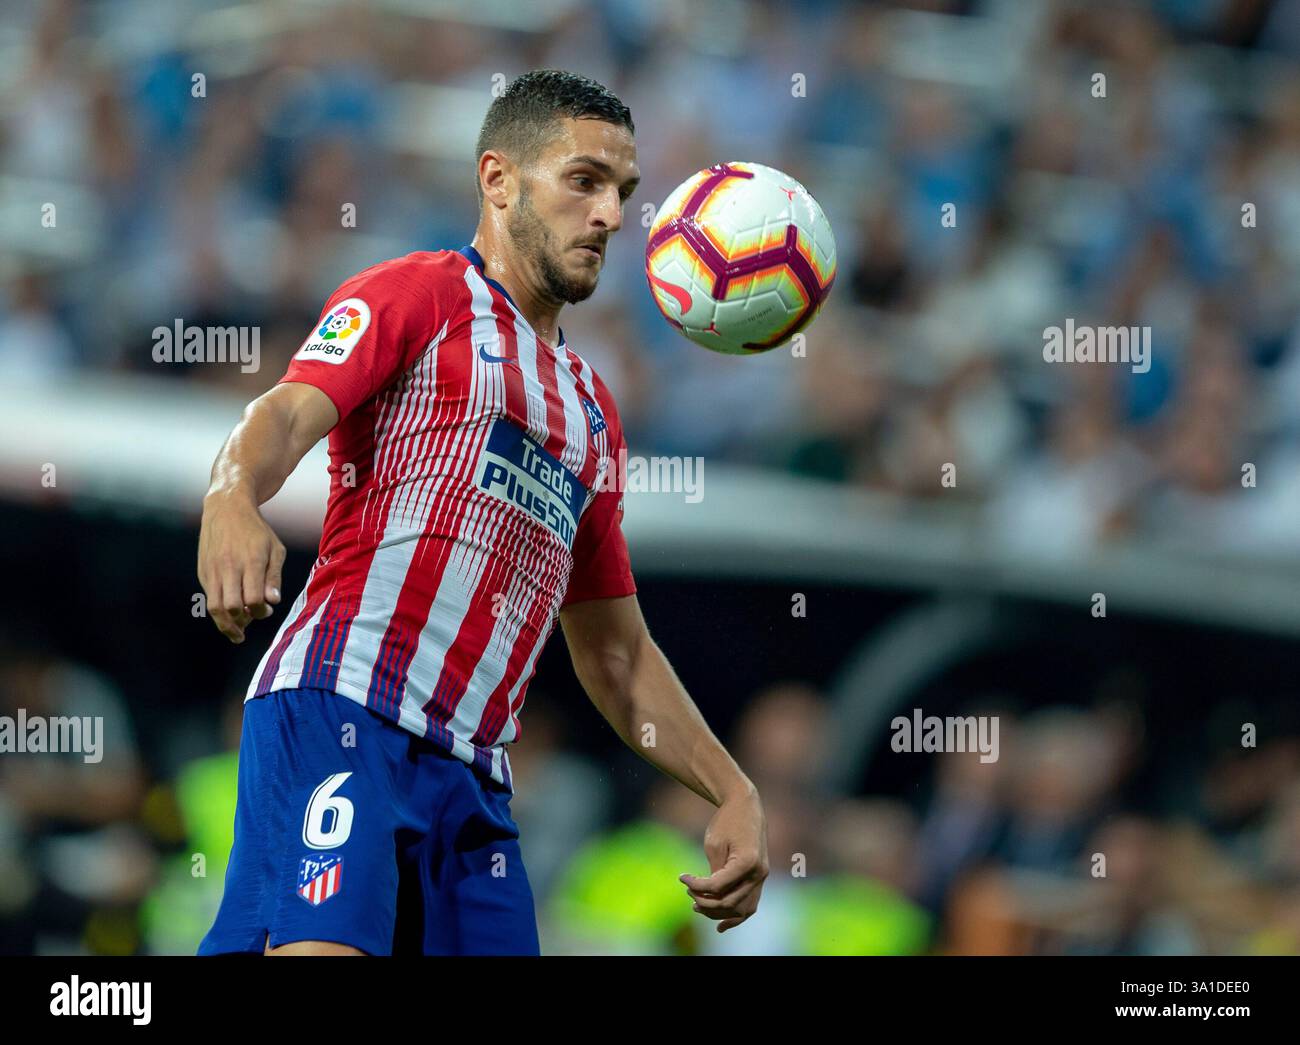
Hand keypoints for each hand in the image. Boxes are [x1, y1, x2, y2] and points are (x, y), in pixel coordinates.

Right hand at [198, 489, 285, 642]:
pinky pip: (209, 598)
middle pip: (232, 607)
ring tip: (237, 632)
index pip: (254, 599)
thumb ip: (273, 577)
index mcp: (251, 561)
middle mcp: (229, 567)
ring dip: (226, 625)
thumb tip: (272, 602)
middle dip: (243, 621)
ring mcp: (213, 570)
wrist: (226, 509)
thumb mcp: (275, 549)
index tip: (266, 610)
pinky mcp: (203, 572)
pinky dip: (218, 612)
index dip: (261, 612)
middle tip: (251, 620)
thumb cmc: (257, 531)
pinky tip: (229, 614)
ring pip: (215, 608)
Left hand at [680, 786, 767, 932]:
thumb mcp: (714, 845)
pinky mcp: (759, 878)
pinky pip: (750, 905)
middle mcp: (759, 873)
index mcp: (748, 862)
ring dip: (719, 913)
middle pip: (729, 901)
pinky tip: (720, 927)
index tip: (682, 877)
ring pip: (741, 909)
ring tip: (698, 908)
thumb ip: (714, 872)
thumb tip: (709, 895)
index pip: (718, 886)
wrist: (745, 806)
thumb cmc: (727, 821)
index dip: (696, 886)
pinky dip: (736, 917)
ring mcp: (762, 878)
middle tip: (688, 892)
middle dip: (704, 901)